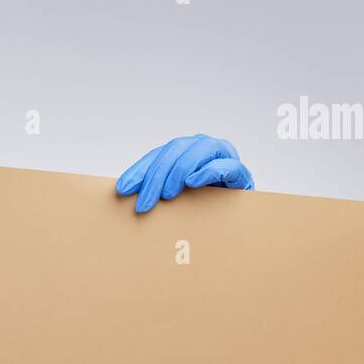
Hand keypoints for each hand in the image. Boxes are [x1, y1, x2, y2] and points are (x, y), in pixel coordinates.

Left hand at [116, 134, 253, 212]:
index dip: (139, 170)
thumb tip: (124, 193)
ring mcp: (223, 155)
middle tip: (144, 203)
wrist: (237, 216)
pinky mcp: (240, 171)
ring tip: (167, 194)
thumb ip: (156, 189)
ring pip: (200, 149)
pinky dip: (208, 171)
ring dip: (180, 170)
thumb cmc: (201, 204)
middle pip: (175, 150)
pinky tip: (193, 182)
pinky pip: (227, 165)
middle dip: (156, 176)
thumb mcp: (175, 195)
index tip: (123, 189)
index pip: (157, 155)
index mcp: (184, 151)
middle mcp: (202, 147)